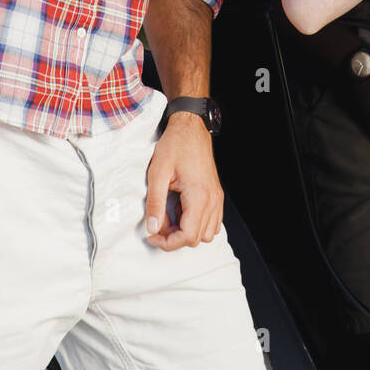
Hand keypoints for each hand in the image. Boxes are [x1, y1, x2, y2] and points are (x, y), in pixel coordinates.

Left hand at [145, 112, 222, 250]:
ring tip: (170, 215)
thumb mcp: (158, 172)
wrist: (191, 127)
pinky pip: (212, 222)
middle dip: (175, 237)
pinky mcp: (216, 194)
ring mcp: (216, 198)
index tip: (152, 235)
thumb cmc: (175, 145)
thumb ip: (155, 203)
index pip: (188, 236)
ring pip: (207, 233)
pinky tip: (181, 209)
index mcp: (199, 195)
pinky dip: (196, 223)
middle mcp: (212, 199)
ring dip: (187, 231)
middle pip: (197, 239)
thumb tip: (152, 228)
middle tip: (158, 222)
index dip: (168, 243)